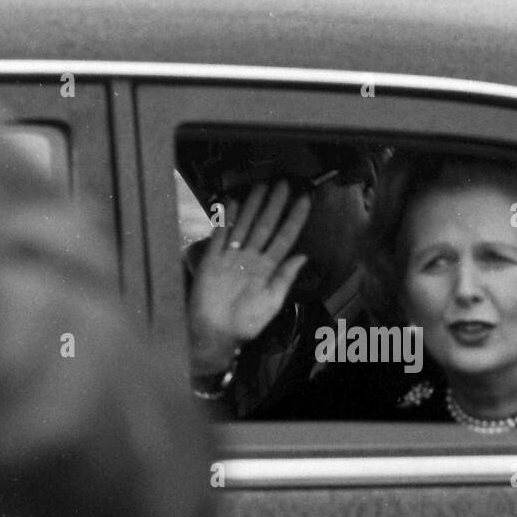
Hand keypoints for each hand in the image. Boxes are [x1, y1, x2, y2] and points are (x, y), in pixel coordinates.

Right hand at [187, 180, 311, 375]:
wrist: (215, 334)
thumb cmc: (244, 323)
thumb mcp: (272, 303)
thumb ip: (285, 278)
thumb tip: (303, 257)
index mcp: (267, 269)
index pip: (284, 238)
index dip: (294, 219)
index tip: (304, 200)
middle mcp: (250, 258)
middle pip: (265, 226)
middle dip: (274, 204)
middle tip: (283, 183)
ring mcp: (231, 257)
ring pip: (245, 225)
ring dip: (253, 206)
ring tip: (261, 186)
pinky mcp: (212, 260)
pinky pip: (220, 235)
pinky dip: (226, 220)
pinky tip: (233, 203)